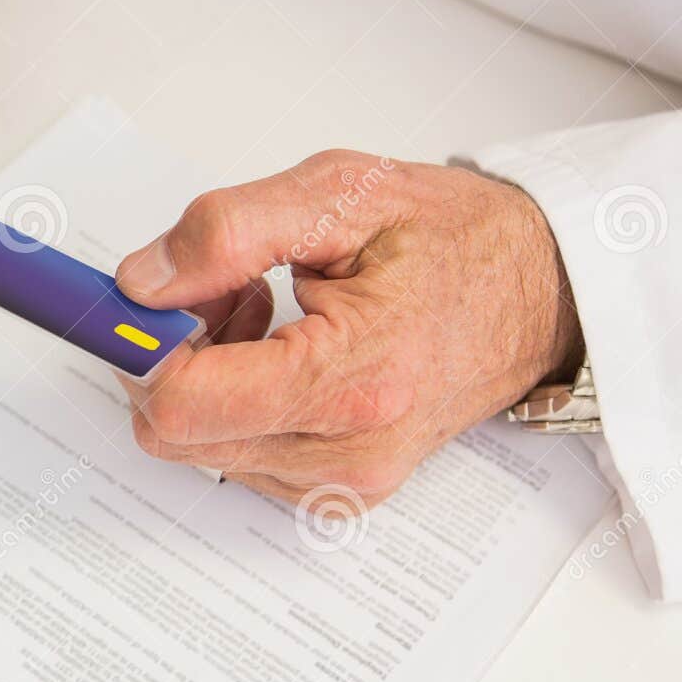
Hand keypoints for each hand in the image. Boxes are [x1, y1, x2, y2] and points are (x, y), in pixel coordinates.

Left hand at [114, 151, 582, 509]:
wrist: (542, 292)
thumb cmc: (454, 239)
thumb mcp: (339, 192)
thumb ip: (228, 232)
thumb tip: (141, 282)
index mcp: (353, 378)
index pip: (183, 401)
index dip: (140, 343)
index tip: (142, 296)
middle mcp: (346, 450)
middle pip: (173, 430)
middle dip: (171, 353)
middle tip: (222, 289)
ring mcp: (340, 481)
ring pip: (193, 443)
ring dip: (201, 373)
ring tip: (266, 311)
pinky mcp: (333, 489)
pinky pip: (230, 452)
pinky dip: (230, 398)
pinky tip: (280, 349)